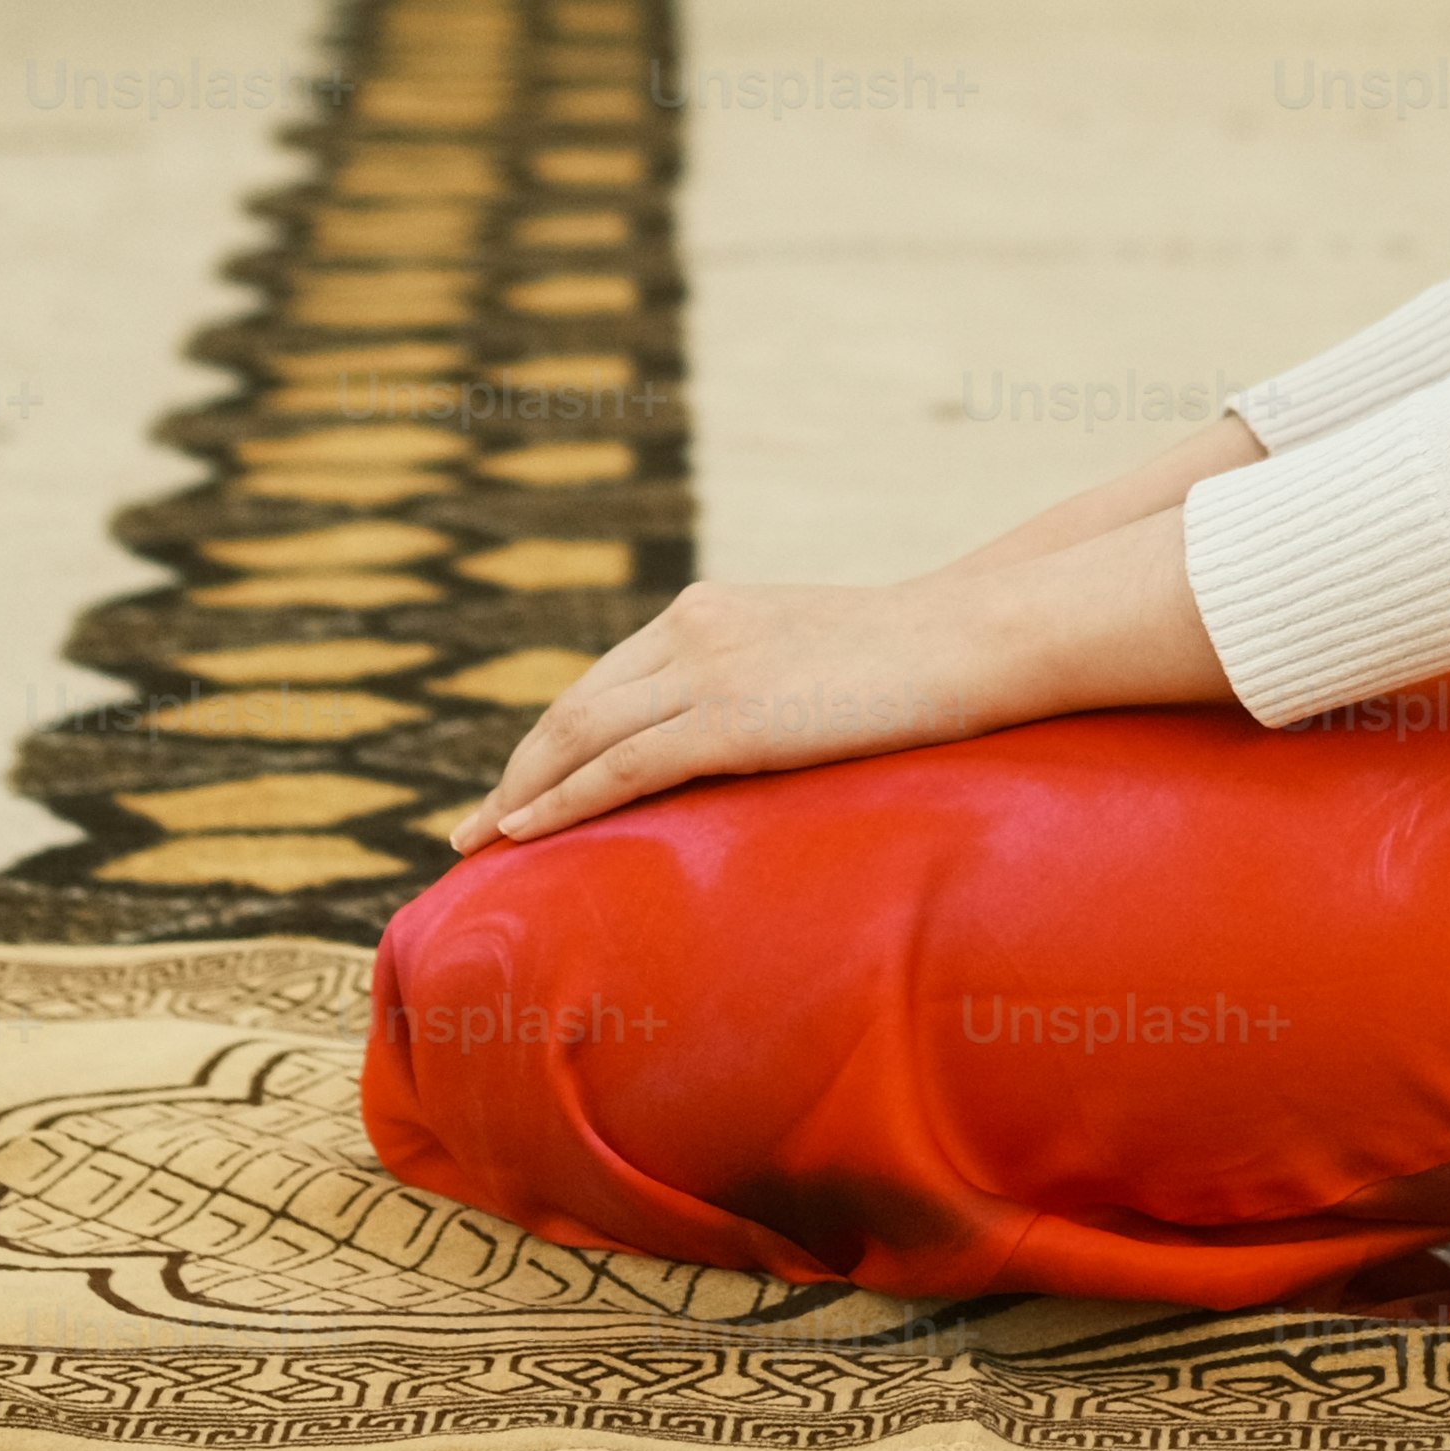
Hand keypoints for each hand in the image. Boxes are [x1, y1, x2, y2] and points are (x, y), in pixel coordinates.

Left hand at [461, 576, 1030, 849]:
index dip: (551, 737)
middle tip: (476, 827)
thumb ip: (761, 681)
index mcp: (707, 608)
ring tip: (481, 842)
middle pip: (574, 705)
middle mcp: (691, 627)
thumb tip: (748, 738)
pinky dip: (560, 802)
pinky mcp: (729, 718)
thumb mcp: (812, 656)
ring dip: (520, 791)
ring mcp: (707, 669)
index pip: (604, 680)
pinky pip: (619, 767)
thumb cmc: (915, 661)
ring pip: (579, 735)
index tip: (517, 782)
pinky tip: (525, 832)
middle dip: (518, 769)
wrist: (972, 640)